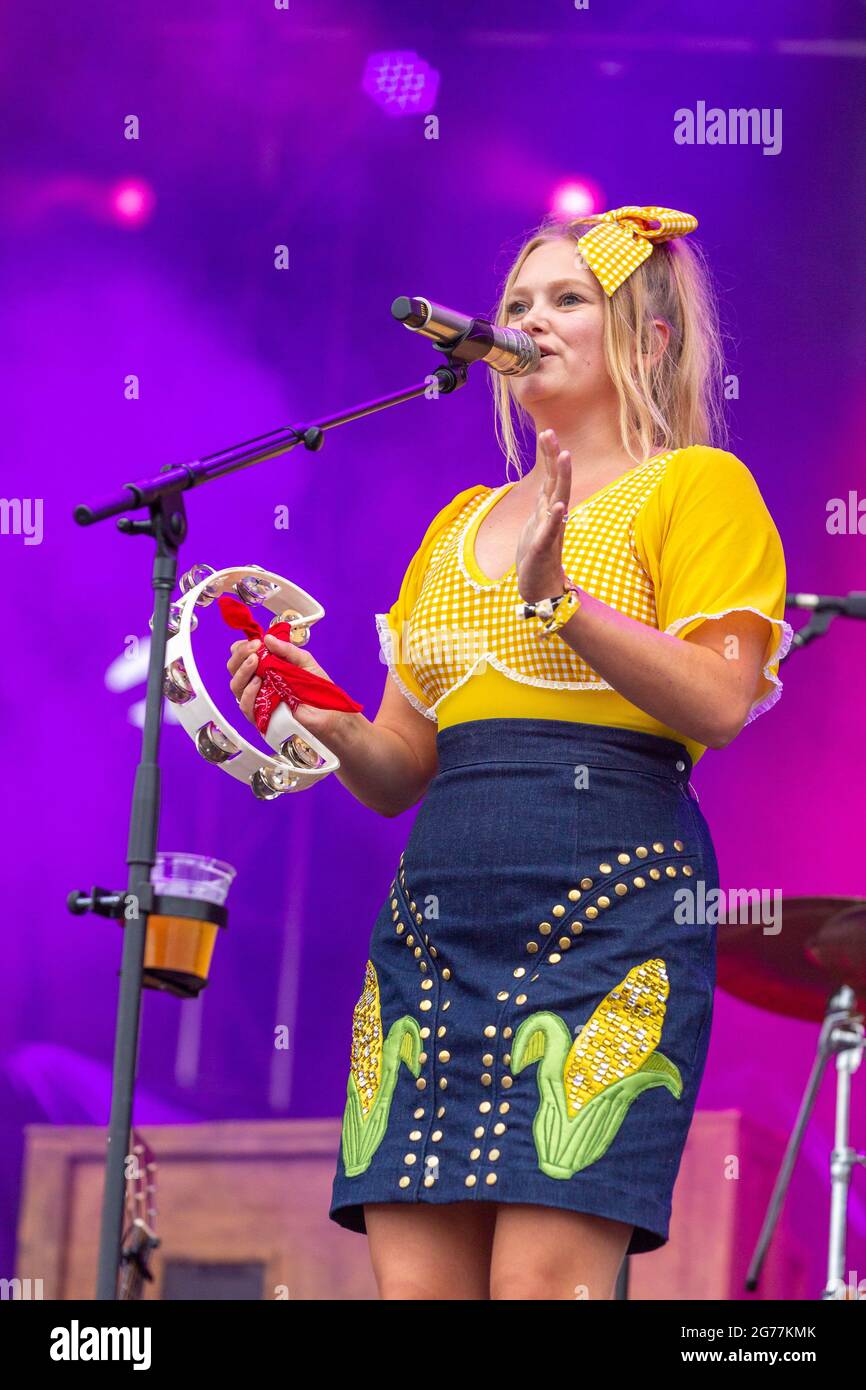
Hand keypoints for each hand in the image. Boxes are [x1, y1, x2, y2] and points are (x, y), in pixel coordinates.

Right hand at [226, 632, 336, 736]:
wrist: (328, 712)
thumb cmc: (318, 689)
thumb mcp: (304, 661)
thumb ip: (287, 650)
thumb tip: (268, 639)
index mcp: (266, 668)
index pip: (242, 656)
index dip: (243, 648)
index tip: (255, 642)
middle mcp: (258, 683)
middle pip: (234, 668)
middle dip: (240, 655)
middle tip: (253, 650)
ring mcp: (257, 700)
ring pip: (236, 686)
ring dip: (242, 671)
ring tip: (254, 662)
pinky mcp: (261, 716)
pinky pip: (245, 705)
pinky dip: (249, 692)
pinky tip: (257, 683)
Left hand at [515, 428, 570, 603]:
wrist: (539, 588)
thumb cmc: (537, 557)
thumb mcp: (536, 526)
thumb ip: (543, 508)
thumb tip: (546, 490)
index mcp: (548, 510)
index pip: (550, 478)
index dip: (548, 456)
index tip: (546, 432)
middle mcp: (553, 517)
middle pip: (556, 481)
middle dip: (553, 456)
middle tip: (550, 432)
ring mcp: (551, 531)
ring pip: (558, 500)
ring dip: (562, 478)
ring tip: (565, 456)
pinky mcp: (544, 548)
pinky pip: (551, 531)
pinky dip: (555, 518)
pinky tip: (558, 506)